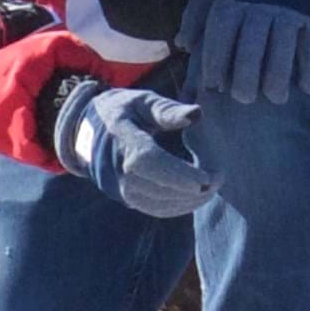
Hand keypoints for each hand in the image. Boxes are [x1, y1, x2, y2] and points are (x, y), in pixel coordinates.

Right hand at [52, 82, 220, 218]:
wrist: (90, 131)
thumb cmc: (125, 111)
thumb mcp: (143, 101)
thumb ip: (168, 110)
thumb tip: (196, 115)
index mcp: (122, 138)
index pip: (148, 161)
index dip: (177, 174)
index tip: (206, 178)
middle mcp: (117, 168)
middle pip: (156, 188)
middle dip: (191, 189)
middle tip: (219, 178)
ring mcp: (120, 187)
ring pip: (158, 204)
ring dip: (189, 201)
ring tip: (213, 187)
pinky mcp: (127, 197)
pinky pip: (155, 209)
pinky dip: (178, 207)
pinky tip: (197, 197)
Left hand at [177, 0, 309, 105]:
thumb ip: (195, 14)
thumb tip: (182, 44)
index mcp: (232, 0)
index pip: (221, 34)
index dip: (215, 61)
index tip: (213, 85)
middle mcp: (259, 6)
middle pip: (251, 45)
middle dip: (246, 74)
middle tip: (244, 97)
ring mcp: (287, 11)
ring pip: (283, 46)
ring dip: (279, 75)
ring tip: (275, 97)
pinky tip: (308, 87)